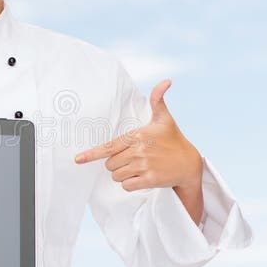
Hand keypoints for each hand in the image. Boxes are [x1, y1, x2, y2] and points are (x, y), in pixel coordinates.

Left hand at [74, 79, 202, 190]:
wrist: (189, 163)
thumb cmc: (173, 139)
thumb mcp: (164, 118)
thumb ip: (158, 100)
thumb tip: (166, 81)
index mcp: (138, 135)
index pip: (109, 146)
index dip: (92, 154)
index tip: (78, 159)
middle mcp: (139, 151)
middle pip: (110, 163)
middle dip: (116, 163)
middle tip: (130, 158)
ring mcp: (144, 166)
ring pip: (117, 176)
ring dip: (122, 174)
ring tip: (136, 167)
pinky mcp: (150, 180)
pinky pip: (126, 185)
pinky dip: (129, 184)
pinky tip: (140, 177)